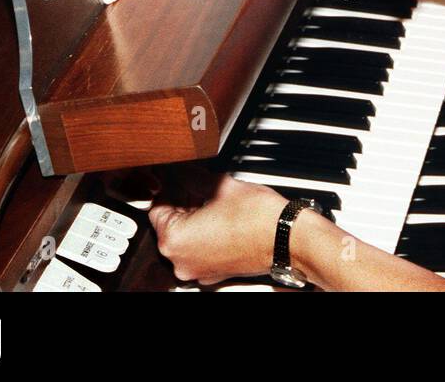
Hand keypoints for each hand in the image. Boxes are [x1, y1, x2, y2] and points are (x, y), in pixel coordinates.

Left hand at [147, 170, 285, 284]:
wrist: (288, 238)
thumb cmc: (259, 218)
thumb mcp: (220, 186)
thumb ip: (192, 177)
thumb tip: (182, 170)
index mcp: (174, 240)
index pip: (156, 208)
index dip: (169, 189)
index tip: (178, 179)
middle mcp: (181, 261)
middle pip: (170, 225)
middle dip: (182, 204)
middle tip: (198, 185)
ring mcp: (198, 271)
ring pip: (185, 238)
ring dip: (195, 218)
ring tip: (214, 199)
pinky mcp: (214, 274)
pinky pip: (200, 250)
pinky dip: (207, 234)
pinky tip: (222, 217)